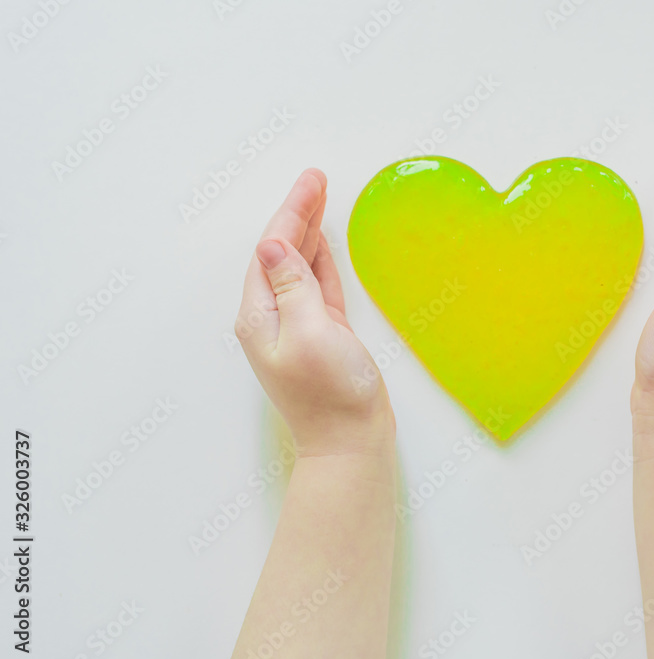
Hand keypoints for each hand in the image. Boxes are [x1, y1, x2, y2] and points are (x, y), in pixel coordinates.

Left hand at [235, 169, 393, 454]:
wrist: (350, 443)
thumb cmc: (331, 393)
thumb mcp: (311, 332)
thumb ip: (293, 286)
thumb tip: (272, 245)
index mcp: (261, 314)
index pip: (273, 249)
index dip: (292, 211)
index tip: (312, 179)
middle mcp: (273, 316)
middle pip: (282, 252)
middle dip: (299, 213)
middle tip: (318, 179)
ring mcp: (297, 326)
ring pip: (299, 266)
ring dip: (310, 232)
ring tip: (321, 200)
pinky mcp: (320, 335)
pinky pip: (316, 286)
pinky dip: (320, 262)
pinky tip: (324, 244)